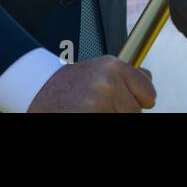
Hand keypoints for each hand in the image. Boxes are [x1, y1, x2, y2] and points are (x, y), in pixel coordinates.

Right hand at [27, 57, 154, 111]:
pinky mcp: (91, 115)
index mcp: (113, 66)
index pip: (149, 93)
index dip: (138, 100)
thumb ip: (125, 76)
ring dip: (110, 116)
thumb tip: (149, 84)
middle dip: (120, 111)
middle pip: (136, 111)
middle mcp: (108, 81)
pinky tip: (85, 113)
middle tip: (98, 105)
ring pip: (124, 118)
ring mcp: (99, 101)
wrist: (37, 89)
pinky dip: (100, 118)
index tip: (122, 101)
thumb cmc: (69, 84)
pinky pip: (110, 120)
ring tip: (90, 109)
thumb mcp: (99, 70)